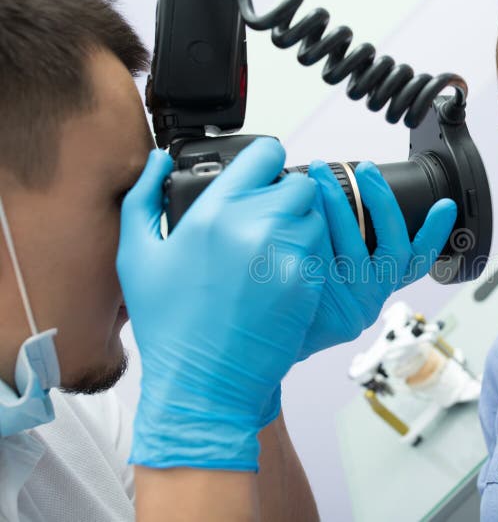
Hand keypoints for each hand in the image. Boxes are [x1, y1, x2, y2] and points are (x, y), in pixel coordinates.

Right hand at [117, 138, 326, 470]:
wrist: (202, 382)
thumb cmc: (168, 323)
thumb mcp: (137, 256)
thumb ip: (143, 197)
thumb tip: (160, 160)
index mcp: (214, 212)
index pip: (267, 153)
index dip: (267, 160)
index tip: (262, 173)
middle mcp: (256, 226)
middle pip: (300, 186)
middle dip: (287, 197)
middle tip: (267, 220)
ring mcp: (287, 256)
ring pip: (316, 219)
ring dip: (301, 227)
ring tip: (272, 252)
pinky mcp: (308, 284)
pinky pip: (322, 254)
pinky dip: (308, 259)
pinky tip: (280, 279)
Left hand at [301, 161, 456, 358]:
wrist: (266, 336)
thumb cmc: (295, 292)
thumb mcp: (325, 264)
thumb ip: (337, 236)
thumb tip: (329, 187)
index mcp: (377, 283)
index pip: (415, 259)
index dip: (435, 233)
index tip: (444, 206)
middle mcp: (373, 296)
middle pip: (395, 246)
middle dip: (381, 201)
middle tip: (365, 169)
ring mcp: (357, 306)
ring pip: (357, 248)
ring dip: (338, 206)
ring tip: (318, 179)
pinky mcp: (336, 316)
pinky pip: (327, 263)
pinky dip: (312, 235)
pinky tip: (298, 214)